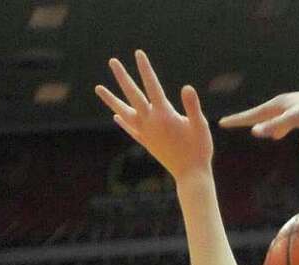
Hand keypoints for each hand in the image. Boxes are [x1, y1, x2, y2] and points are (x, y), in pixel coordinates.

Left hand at [95, 51, 212, 182]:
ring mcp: (146, 133)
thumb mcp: (200, 126)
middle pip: (132, 95)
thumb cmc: (199, 150)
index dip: (145, 69)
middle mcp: (150, 122)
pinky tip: (116, 116)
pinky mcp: (147, 143)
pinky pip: (130, 130)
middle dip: (123, 77)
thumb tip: (187, 88)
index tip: (138, 53)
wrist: (191, 176)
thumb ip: (192, 106)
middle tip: (113, 61)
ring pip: (124, 112)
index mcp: (164, 115)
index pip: (152, 86)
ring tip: (98, 88)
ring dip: (111, 99)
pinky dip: (123, 121)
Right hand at [220, 87, 298, 149]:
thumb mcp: (293, 120)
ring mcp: (298, 109)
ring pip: (283, 121)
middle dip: (253, 122)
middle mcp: (286, 105)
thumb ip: (275, 126)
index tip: (223, 123)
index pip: (254, 115)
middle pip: (265, 116)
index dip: (238, 120)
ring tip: (274, 138)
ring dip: (277, 128)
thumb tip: (256, 131)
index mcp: (278, 105)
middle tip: (239, 124)